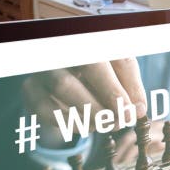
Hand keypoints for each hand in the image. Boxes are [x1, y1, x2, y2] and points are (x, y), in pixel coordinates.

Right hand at [23, 59, 146, 144]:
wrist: (59, 94)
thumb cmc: (96, 83)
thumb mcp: (117, 79)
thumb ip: (130, 89)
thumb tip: (139, 109)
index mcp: (93, 41)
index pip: (115, 55)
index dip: (130, 86)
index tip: (137, 111)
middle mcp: (66, 47)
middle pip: (91, 64)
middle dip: (112, 95)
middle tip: (124, 119)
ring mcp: (45, 67)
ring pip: (66, 86)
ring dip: (93, 112)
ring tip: (107, 124)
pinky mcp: (30, 88)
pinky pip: (48, 107)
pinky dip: (72, 122)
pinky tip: (87, 127)